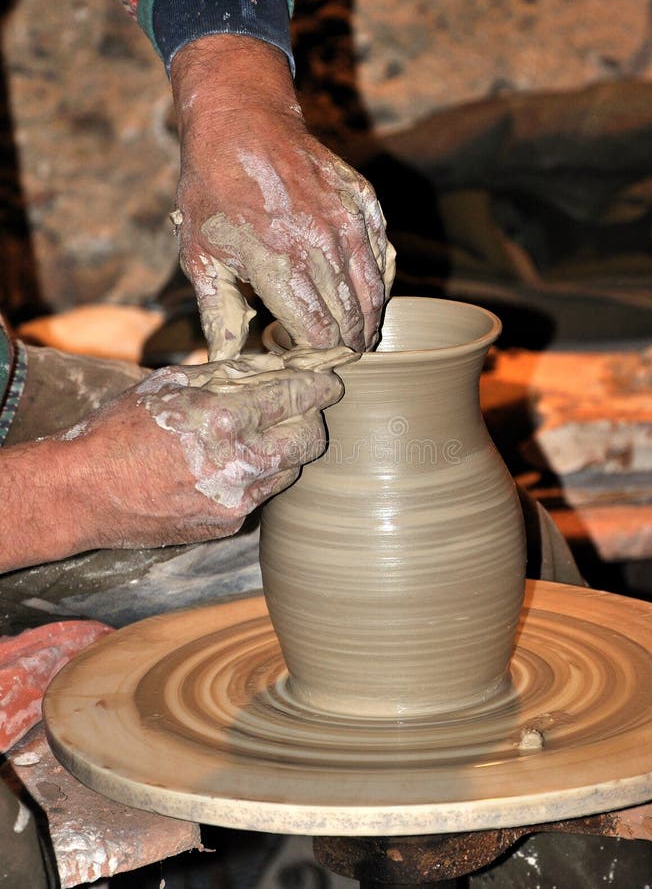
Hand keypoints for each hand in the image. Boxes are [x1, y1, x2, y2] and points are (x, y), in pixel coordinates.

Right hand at [0, 354, 344, 570]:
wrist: (82, 494)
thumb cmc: (117, 431)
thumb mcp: (169, 385)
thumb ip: (228, 375)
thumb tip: (276, 365)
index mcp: (223, 420)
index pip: (298, 397)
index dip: (321, 386)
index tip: (330, 381)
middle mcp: (239, 464)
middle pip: (311, 439)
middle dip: (311, 419)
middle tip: (298, 408)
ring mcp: (237, 501)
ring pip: (291, 470)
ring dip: (284, 449)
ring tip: (254, 436)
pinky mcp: (229, 525)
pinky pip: (263, 495)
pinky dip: (257, 476)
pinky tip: (227, 466)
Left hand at [169, 35, 395, 357]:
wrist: (242, 122)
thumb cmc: (214, 192)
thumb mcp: (200, 255)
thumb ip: (219, 315)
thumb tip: (224, 363)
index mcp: (278, 263)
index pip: (317, 333)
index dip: (317, 357)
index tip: (310, 365)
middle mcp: (320, 244)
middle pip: (349, 317)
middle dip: (347, 345)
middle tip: (342, 360)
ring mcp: (348, 221)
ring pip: (372, 292)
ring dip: (369, 321)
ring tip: (362, 341)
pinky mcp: (364, 203)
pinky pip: (383, 257)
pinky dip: (379, 283)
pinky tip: (370, 298)